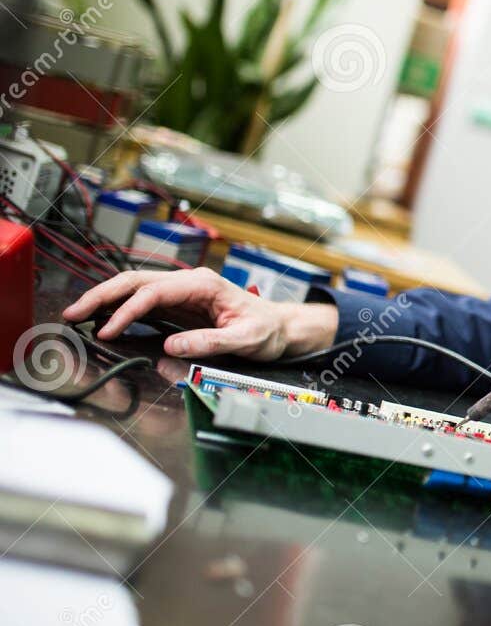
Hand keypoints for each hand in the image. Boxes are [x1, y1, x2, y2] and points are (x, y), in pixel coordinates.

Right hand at [62, 268, 336, 360]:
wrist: (281, 328)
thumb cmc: (268, 330)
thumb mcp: (246, 339)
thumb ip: (211, 342)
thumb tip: (173, 345)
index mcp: (203, 285)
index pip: (154, 291)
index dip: (127, 310)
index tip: (108, 328)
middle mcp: (190, 283)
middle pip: (136, 281)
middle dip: (102, 295)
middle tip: (73, 312)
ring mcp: (182, 292)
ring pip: (135, 288)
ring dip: (105, 299)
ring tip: (78, 314)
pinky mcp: (179, 305)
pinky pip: (143, 301)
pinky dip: (119, 307)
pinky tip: (103, 317)